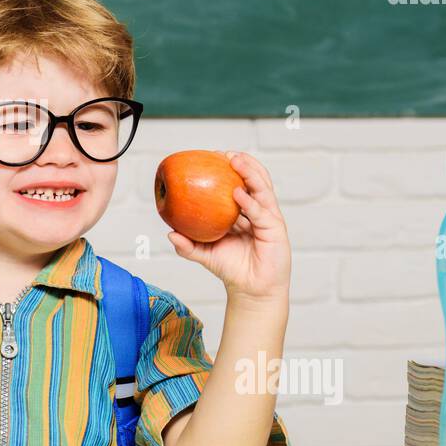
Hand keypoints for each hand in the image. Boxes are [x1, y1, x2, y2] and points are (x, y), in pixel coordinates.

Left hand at [167, 151, 290, 302]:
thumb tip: (170, 234)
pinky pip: (260, 212)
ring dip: (250, 172)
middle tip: (224, 154)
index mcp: (243, 211)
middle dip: (242, 163)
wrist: (250, 290)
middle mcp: (257, 210)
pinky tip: (238, 193)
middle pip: (254, 180)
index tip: (211, 157)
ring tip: (234, 161)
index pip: (239, 182)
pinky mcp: (275, 229)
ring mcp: (268, 218)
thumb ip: (187, 245)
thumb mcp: (205, 254)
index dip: (229, 169)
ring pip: (262, 189)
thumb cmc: (231, 269)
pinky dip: (250, 201)